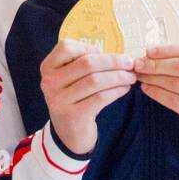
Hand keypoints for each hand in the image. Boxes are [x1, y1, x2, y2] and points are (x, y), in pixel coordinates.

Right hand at [41, 39, 135, 155]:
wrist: (69, 132)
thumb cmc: (74, 98)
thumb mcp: (70, 79)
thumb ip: (83, 63)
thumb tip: (117, 57)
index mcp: (48, 68)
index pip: (66, 47)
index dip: (88, 47)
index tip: (104, 53)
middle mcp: (49, 82)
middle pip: (87, 63)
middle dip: (113, 62)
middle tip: (130, 64)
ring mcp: (59, 100)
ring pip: (96, 80)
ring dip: (119, 77)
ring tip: (130, 77)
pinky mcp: (73, 115)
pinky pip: (100, 98)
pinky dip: (116, 91)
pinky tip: (124, 89)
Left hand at [135, 43, 178, 168]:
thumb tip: (153, 54)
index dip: (167, 50)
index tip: (148, 51)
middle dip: (156, 64)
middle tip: (138, 65)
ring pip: (176, 83)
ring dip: (153, 78)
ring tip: (140, 77)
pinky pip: (174, 101)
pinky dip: (157, 93)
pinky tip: (146, 89)